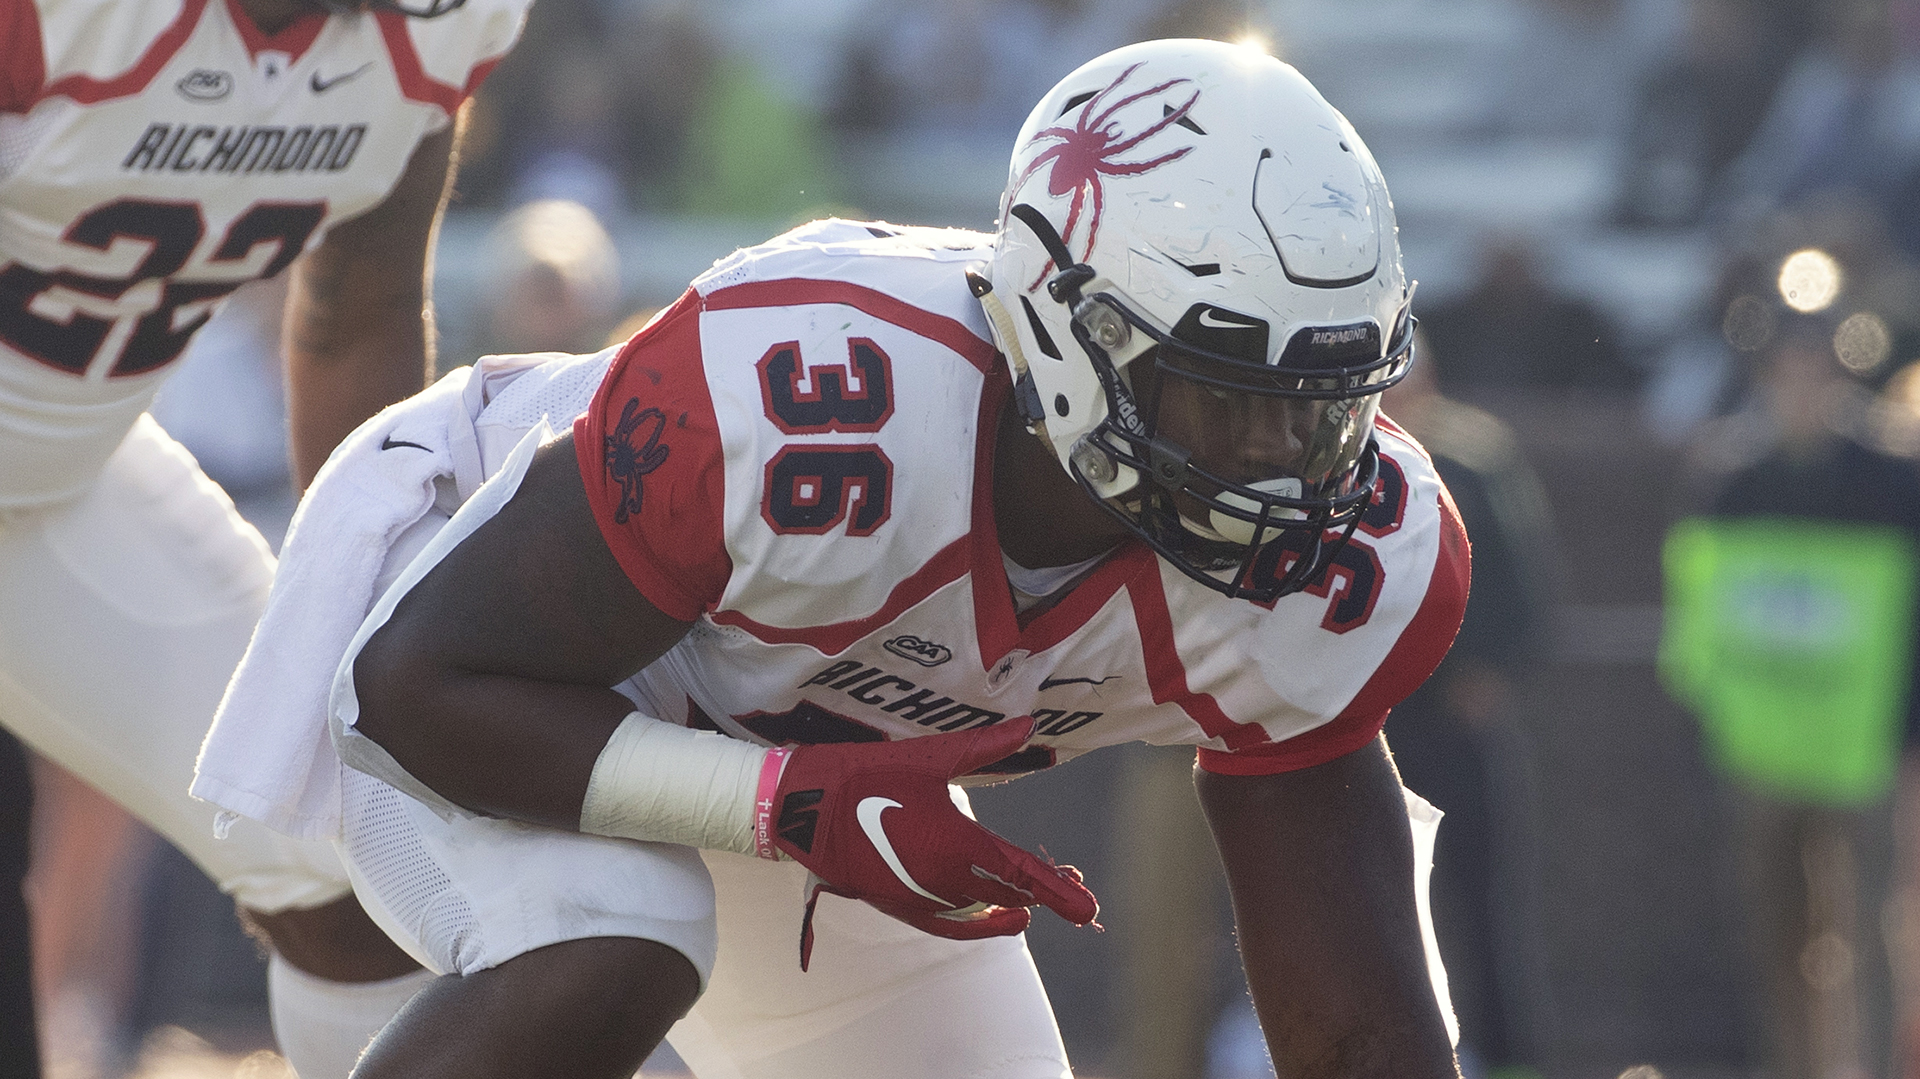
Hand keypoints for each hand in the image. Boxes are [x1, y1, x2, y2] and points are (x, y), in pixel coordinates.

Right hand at [770, 718, 1098, 967]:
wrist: (802, 807)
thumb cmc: (865, 774)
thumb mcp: (929, 756)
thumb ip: (984, 746)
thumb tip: (1028, 725)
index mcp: (957, 844)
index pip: (1021, 873)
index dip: (1057, 890)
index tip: (1087, 907)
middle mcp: (943, 879)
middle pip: (1006, 893)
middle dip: (1040, 891)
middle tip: (1072, 888)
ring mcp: (919, 897)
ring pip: (979, 909)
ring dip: (1010, 904)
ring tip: (1037, 899)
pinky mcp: (897, 904)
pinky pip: (947, 924)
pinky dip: (975, 925)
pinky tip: (995, 919)